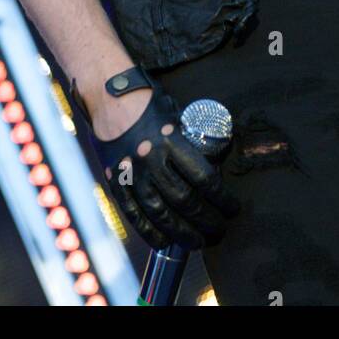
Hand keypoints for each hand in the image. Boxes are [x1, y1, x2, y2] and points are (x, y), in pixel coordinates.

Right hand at [89, 79, 239, 250]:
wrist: (106, 96)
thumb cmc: (145, 102)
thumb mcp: (174, 114)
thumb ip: (190, 140)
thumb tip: (213, 164)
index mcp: (169, 139)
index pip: (203, 178)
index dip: (222, 199)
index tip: (232, 208)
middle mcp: (150, 159)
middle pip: (185, 200)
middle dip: (207, 220)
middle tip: (220, 230)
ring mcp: (131, 173)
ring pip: (160, 214)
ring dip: (183, 233)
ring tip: (199, 242)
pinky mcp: (115, 181)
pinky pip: (134, 214)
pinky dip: (150, 232)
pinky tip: (165, 241)